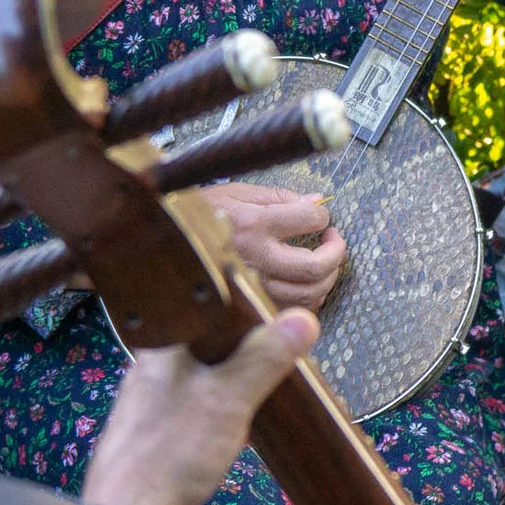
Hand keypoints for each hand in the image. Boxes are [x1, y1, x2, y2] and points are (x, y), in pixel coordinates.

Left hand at [82, 311, 318, 504]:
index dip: (249, 319)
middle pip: (211, 348)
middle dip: (247, 362)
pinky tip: (232, 438)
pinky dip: (219, 421)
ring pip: (205, 383)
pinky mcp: (157, 435)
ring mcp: (152, 402)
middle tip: (278, 375)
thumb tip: (302, 320)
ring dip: (234, 395)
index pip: (210, 310)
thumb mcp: (228, 398)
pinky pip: (197, 414)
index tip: (281, 334)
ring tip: (258, 408)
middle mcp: (152, 368)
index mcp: (162, 344)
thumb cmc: (170, 451)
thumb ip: (263, 358)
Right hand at [200, 182, 345, 311]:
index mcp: (254, 224)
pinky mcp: (248, 305)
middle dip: (335, 254)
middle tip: (334, 242)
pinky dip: (308, 301)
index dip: (323, 216)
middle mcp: (256, 258)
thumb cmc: (202, 212)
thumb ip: (279, 197)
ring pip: (307, 295)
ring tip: (324, 263)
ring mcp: (252, 286)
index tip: (321, 217)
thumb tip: (315, 203)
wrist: (169, 241)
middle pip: (314, 267)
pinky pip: (290, 312)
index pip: (309, 219)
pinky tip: (305, 284)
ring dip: (326, 280)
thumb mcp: (236, 192)